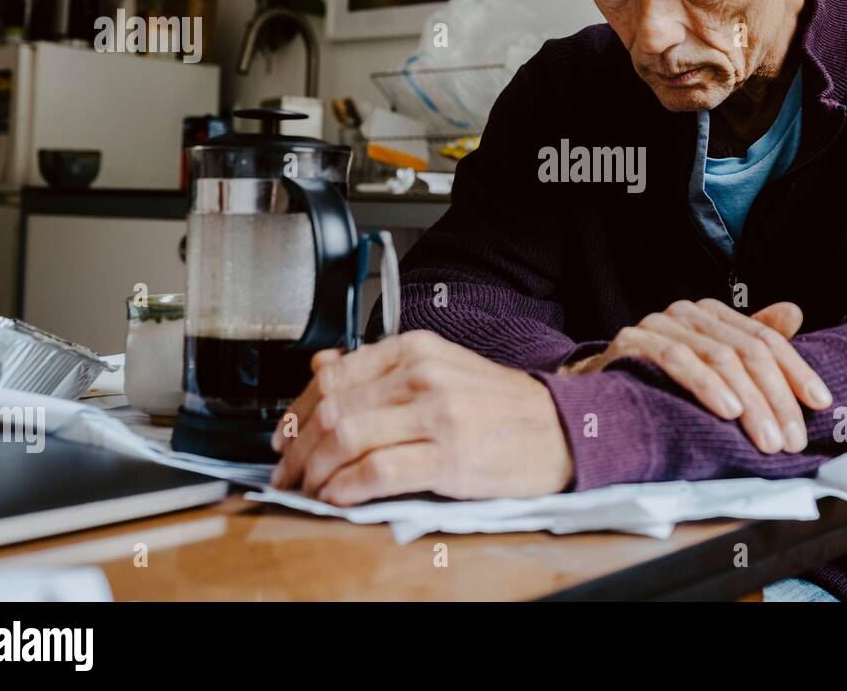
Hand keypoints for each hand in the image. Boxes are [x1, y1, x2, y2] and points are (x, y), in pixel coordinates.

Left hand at [270, 330, 573, 502]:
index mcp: (416, 349)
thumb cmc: (500, 406)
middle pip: (333, 409)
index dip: (296, 412)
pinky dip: (347, 488)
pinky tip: (339, 498)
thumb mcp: (441, 369)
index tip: (284, 437)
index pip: (333, 375)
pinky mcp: (450, 457)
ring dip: (318, 472)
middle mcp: (423, 375)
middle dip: (298, 448)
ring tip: (312, 490)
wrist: (562, 430)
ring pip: (348, 438)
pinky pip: (379, 471)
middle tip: (288, 472)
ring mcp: (438, 415)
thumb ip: (381, 369)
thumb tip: (321, 366)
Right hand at [561, 299, 830, 453]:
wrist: (595, 391)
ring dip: (750, 402)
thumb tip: (794, 313)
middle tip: (793, 439)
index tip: (821, 403)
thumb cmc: (659, 382)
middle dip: (776, 397)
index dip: (796, 369)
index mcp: (712, 313)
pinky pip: (677, 359)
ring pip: (718, 357)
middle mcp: (687, 311)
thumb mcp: (712, 364)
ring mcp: (658, 323)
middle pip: (746, 350)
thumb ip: (751, 341)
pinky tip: (728, 411)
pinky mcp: (632, 341)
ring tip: (768, 438)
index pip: (765, 338)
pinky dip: (707, 385)